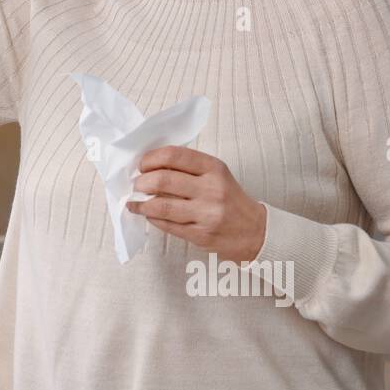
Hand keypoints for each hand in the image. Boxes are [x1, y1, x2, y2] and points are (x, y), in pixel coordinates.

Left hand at [124, 146, 267, 263]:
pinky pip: (167, 225)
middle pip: (163, 180)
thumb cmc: (229, 199)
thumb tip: (150, 167)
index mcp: (214, 168)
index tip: (142, 165)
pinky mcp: (200, 234)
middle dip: (142, 182)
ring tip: (135, 203)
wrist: (255, 230)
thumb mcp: (216, 174)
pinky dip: (152, 218)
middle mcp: (211, 189)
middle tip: (137, 185)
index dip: (151, 159)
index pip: (174, 155)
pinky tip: (148, 215)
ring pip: (161, 206)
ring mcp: (206, 213)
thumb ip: (188, 168)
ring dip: (141, 204)